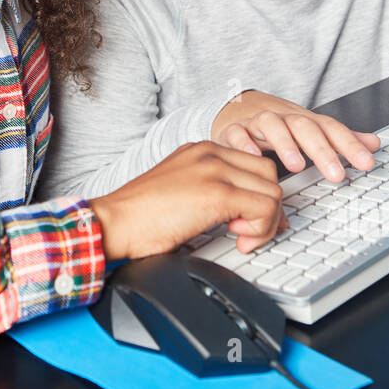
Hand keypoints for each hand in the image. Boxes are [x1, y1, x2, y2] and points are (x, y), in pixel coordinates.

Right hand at [88, 141, 286, 260]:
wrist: (116, 222)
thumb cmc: (141, 213)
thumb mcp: (180, 185)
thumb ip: (209, 186)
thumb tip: (241, 208)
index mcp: (203, 149)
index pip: (255, 165)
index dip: (259, 195)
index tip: (250, 218)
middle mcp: (211, 154)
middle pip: (270, 176)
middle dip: (267, 209)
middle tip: (247, 232)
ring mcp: (215, 171)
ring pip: (273, 193)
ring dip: (265, 222)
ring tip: (241, 236)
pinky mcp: (218, 193)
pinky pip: (264, 209)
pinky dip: (259, 230)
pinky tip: (237, 238)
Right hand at [210, 89, 380, 182]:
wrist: (234, 105)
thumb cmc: (277, 123)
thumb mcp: (310, 128)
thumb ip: (339, 138)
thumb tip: (375, 142)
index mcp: (303, 120)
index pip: (330, 129)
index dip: (350, 145)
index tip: (367, 163)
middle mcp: (283, 118)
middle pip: (304, 127)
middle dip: (322, 150)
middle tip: (336, 174)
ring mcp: (256, 122)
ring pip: (271, 125)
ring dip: (285, 143)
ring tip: (298, 166)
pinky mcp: (232, 129)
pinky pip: (236, 133)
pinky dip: (243, 143)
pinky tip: (253, 156)